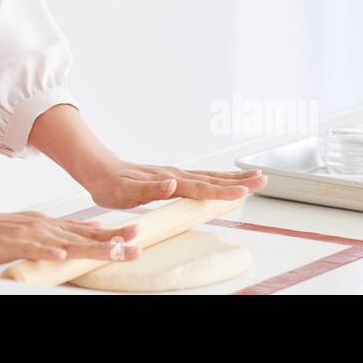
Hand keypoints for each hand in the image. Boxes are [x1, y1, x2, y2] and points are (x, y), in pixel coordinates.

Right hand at [0, 208, 143, 268]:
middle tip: (136, 247)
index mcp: (52, 225)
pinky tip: (60, 256)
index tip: (136, 237)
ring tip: (111, 251)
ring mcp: (31, 234)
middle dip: (112, 242)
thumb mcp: (35, 231)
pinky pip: (33, 248)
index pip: (88, 230)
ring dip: (89, 246)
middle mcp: (46, 227)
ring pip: (65, 242)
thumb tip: (83, 239)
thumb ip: (58, 235)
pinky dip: (47, 251)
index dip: (113, 234)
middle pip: (84, 236)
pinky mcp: (14, 243)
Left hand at [82, 157, 267, 209]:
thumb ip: (148, 189)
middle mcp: (174, 175)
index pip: (199, 188)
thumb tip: (172, 184)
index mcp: (166, 181)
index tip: (242, 191)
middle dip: (238, 180)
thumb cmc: (110, 185)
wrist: (99, 170)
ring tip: (256, 177)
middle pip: (211, 178)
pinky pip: (202, 178)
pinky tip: (229, 181)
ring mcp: (175, 175)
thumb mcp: (123, 192)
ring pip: (209, 176)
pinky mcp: (173, 178)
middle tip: (263, 179)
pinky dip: (220, 179)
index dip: (221, 191)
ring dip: (233, 178)